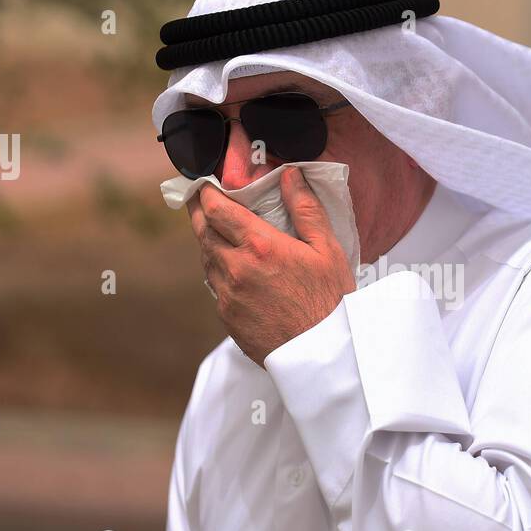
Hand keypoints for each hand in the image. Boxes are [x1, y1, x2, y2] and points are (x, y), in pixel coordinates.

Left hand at [189, 165, 356, 365]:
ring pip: (207, 259)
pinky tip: (234, 269)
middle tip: (201, 200)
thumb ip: (305, 209)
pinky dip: (219, 270)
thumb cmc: (331, 301)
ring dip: (209, 242)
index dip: (206, 193)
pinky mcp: (227, 317)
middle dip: (200, 212)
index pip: (216, 209)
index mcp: (259, 246)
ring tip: (219, 232)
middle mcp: (236, 268)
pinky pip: (215, 286)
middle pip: (203, 231)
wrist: (323, 355)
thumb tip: (290, 175)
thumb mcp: (327, 249)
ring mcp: (228, 295)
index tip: (205, 184)